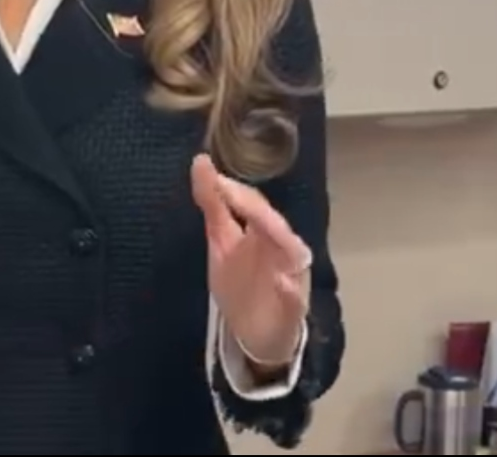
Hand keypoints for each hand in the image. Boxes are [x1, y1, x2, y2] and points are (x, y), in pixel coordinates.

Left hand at [192, 154, 310, 366]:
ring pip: (292, 255)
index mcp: (263, 232)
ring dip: (281, 241)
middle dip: (255, 210)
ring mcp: (291, 279)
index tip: (215, 179)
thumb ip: (213, 204)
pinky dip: (291, 292)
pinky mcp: (294, 310)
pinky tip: (283, 285)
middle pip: (274, 225)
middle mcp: (281, 250)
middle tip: (230, 195)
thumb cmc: (239, 281)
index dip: (237, 193)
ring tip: (261, 226)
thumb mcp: (221, 241)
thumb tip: (200, 162)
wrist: (255, 332)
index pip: (255, 206)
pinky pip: (295, 299)